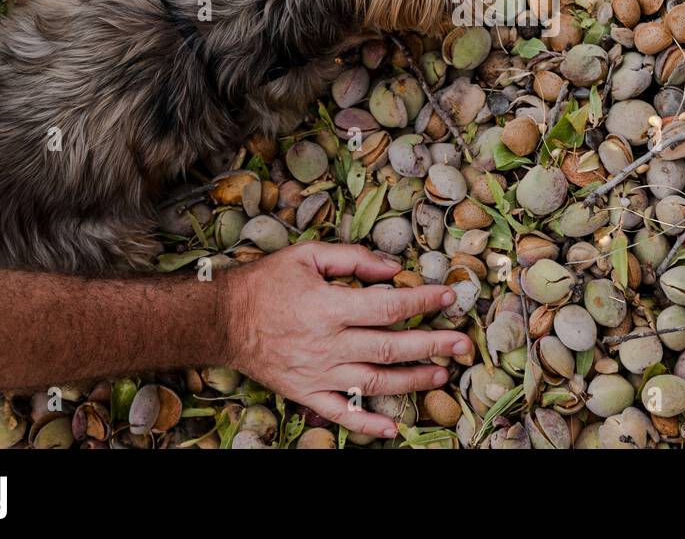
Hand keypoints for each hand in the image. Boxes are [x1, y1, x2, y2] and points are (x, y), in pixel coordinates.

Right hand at [222, 241, 468, 437]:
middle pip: (391, 348)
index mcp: (329, 308)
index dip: (423, 302)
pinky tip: (392, 428)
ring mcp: (318, 374)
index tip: (448, 296)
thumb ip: (353, 258)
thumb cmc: (265, 283)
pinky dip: (367, 426)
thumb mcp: (307, 256)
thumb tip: (393, 269)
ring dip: (413, 381)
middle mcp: (328, 345)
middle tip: (463, 344)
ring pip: (375, 383)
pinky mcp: (306, 393)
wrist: (221, 321)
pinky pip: (341, 415)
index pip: (389, 307)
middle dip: (432, 346)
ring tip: (443, 375)